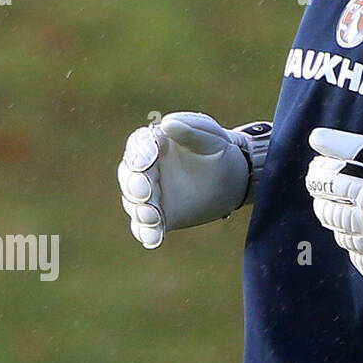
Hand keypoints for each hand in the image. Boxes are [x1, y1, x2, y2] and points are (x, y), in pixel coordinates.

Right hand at [118, 112, 270, 248]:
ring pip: (134, 203)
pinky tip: (155, 239)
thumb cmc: (219, 150)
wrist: (234, 178)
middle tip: (145, 191)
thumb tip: (167, 124)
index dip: (139, 153)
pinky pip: (146, 227)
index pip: (137, 146)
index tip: (148, 160)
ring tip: (152, 216)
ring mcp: (151, 195)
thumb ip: (192, 129)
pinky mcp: (159, 217)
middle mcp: (146, 170)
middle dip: (135, 185)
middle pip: (129, 176)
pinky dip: (147, 233)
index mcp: (155, 144)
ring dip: (140, 210)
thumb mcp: (212, 137)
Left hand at [304, 128, 362, 282]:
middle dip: (324, 201)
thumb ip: (349, 147)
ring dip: (341, 224)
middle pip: (328, 213)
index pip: (328, 184)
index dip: (317, 177)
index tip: (317, 172)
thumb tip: (314, 137)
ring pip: (341, 237)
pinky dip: (358, 248)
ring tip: (354, 214)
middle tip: (330, 196)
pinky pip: (357, 259)